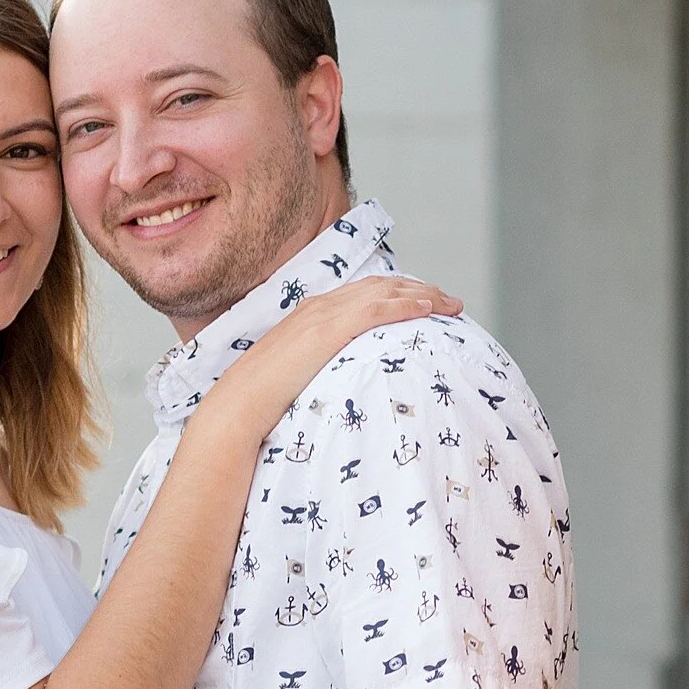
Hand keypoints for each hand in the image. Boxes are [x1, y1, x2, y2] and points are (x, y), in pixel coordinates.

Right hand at [199, 276, 460, 446]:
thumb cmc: (262, 399)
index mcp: (311, 315)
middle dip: (418, 288)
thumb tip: (340, 386)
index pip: (363, 293)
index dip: (396, 292)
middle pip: (379, 286)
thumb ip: (319, 369)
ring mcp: (323, 316)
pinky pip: (376, 310)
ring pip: (383, 293)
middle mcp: (319, 307)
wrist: (239, 402)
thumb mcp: (297, 376)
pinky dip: (404, 305)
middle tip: (447, 300)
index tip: (423, 301)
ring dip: (422, 294)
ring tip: (449, 303)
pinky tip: (427, 309)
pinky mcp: (328, 330)